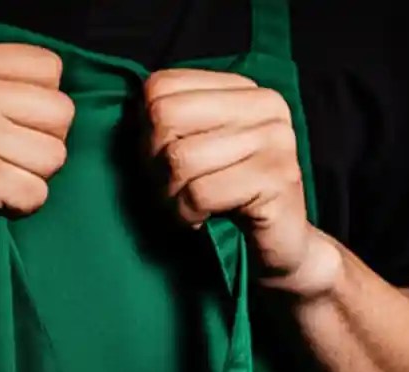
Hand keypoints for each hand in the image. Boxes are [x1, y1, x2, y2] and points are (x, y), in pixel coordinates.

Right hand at [0, 43, 74, 261]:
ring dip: (33, 176)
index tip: (10, 122)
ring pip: (55, 155)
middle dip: (44, 141)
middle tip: (5, 155)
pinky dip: (24, 205)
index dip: (41, 102)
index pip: (48, 67)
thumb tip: (63, 93)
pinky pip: (39, 193)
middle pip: (61, 112)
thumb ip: (5, 81)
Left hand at [144, 69, 337, 294]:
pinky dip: (188, 214)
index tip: (166, 162)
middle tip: (173, 188)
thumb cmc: (230, 198)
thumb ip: (171, 121)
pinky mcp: (277, 180)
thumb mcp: (198, 147)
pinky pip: (200, 193)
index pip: (161, 87)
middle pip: (165, 117)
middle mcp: (266, 107)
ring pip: (180, 158)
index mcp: (245, 89)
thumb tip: (127, 111)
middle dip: (156, 162)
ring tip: (187, 207)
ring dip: (171, 194)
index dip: (147, 131)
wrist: (281, 248)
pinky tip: (201, 221)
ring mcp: (277, 141)